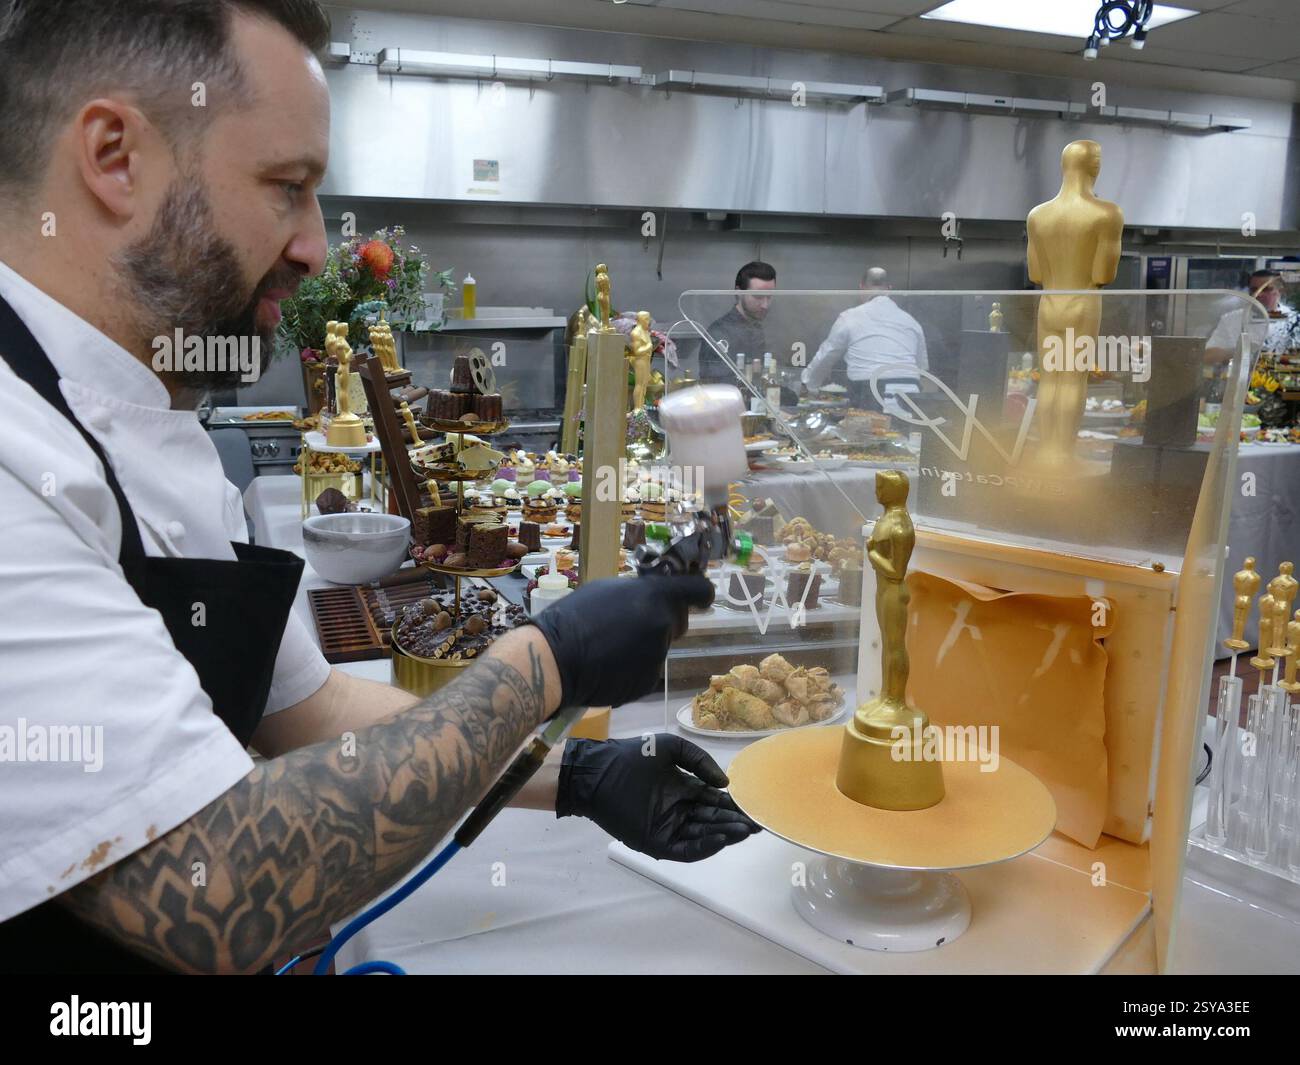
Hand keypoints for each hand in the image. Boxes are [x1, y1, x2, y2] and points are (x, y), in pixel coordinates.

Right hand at [528, 575, 713, 709]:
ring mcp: (658, 656)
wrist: (555, 660)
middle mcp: (664, 625)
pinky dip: (634, 669)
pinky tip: (610, 667)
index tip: (700, 598)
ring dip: (644, 647)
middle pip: (678, 622)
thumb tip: (652, 598)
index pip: (699, 590)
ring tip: (611, 648)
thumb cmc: (574, 617)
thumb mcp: (607, 590)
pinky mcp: (648, 682)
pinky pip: (647, 670)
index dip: (701, 593)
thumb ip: (639, 594)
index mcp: (657, 596)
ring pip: (659, 648)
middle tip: (635, 625)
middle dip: (664, 622)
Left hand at [557, 734, 760, 861]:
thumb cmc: (634, 756)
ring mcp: (669, 828)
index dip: (734, 807)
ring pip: (703, 836)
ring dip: (724, 835)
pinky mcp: (657, 842)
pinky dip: (704, 846)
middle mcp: (679, 811)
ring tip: (744, 831)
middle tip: (757, 826)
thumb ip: (700, 762)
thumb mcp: (672, 749)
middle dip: (735, 823)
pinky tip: (720, 839)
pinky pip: (685, 849)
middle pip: (713, 821)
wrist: (600, 771)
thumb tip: (725, 783)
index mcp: (684, 790)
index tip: (754, 809)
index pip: (715, 801)